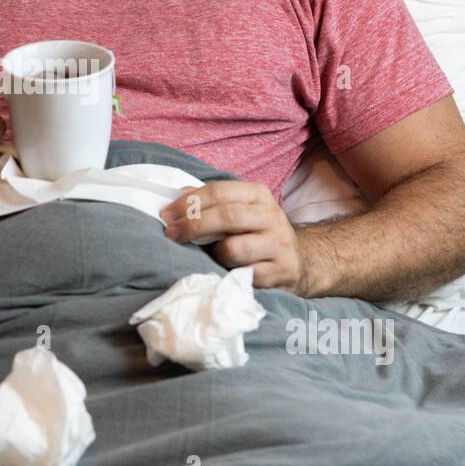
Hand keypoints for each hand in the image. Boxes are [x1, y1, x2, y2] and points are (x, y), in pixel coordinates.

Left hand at [159, 179, 310, 293]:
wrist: (298, 263)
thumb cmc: (257, 235)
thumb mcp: (238, 211)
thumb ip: (210, 202)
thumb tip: (177, 195)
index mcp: (257, 194)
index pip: (219, 191)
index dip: (189, 203)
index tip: (166, 216)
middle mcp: (272, 215)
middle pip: (226, 216)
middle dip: (193, 226)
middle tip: (171, 236)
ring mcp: (279, 244)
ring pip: (233, 248)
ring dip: (212, 254)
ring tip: (206, 257)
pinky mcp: (281, 271)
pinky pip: (244, 275)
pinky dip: (228, 274)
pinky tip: (222, 272)